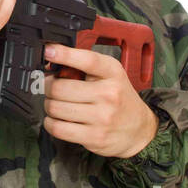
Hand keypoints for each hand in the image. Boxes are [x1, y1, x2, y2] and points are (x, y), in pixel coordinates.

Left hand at [42, 43, 158, 157]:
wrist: (139, 129)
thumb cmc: (119, 99)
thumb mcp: (110, 75)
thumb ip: (85, 67)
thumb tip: (52, 61)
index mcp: (113, 73)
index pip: (88, 60)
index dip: (65, 54)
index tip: (49, 50)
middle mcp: (109, 94)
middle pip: (60, 87)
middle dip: (48, 86)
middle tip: (50, 87)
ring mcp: (102, 117)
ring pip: (55, 108)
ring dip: (48, 105)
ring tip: (55, 103)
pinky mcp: (94, 137)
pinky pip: (58, 128)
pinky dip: (50, 123)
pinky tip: (55, 119)